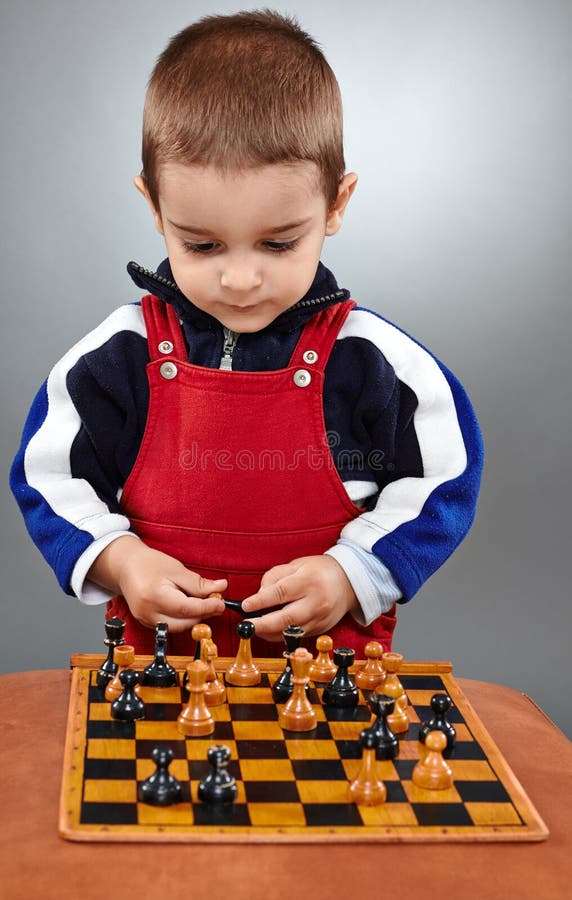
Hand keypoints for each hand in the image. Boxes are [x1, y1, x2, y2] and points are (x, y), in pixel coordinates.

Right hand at [88, 536, 226, 630]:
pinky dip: (183, 619)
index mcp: (155, 596)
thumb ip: (198, 583)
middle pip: (184, 622)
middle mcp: (148, 612)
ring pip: (178, 627)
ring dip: (194, 618)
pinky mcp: (146, 623)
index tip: (221, 603)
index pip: (187, 608)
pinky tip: (190, 607)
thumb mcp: (176, 569)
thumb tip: (220, 588)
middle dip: (203, 613)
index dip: (207, 607)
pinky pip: (170, 626)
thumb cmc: (149, 564)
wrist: (125, 566)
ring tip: (204, 603)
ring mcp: (145, 620)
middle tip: (216, 602)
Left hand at [240, 555, 357, 641]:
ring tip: (255, 628)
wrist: (349, 582)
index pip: (281, 593)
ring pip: (290, 632)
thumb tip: (258, 596)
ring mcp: (320, 618)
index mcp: (309, 580)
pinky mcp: (321, 629)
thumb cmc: (318, 570)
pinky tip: (270, 631)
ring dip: (269, 633)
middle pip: (286, 618)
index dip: (261, 601)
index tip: (245, 605)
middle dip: (262, 624)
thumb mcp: (296, 565)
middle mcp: (316, 602)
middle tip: (246, 625)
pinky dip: (281, 635)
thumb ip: (274, 578)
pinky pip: (297, 636)